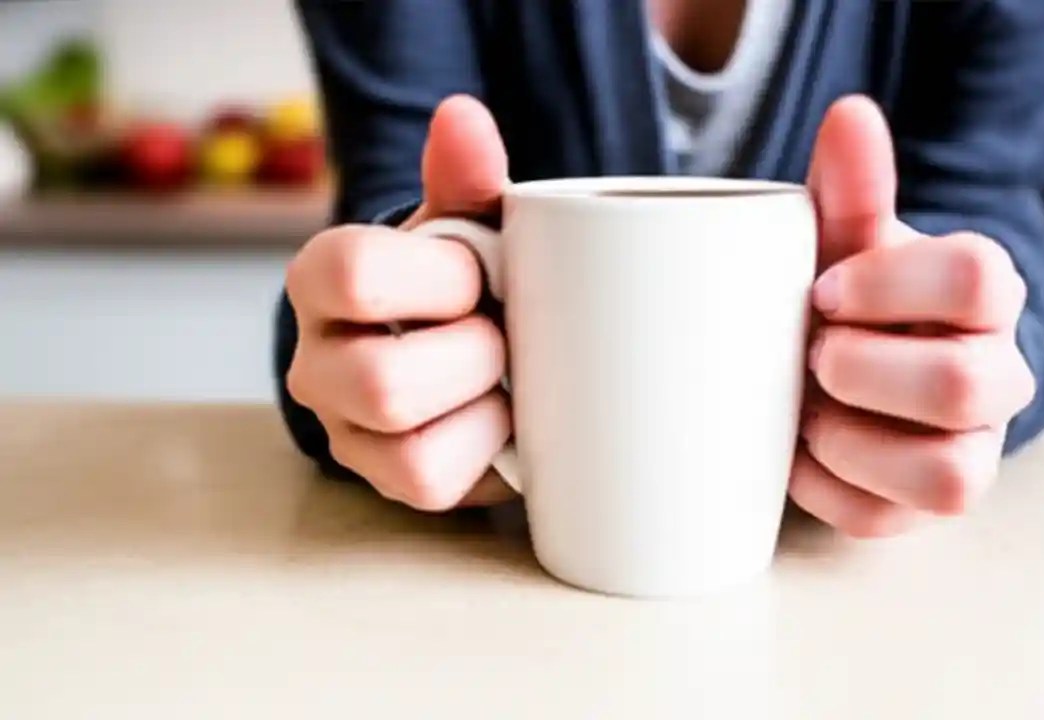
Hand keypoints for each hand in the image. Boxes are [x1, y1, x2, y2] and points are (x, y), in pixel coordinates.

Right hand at [285, 96, 516, 509]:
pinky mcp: (385, 479)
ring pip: (406, 438)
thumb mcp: (469, 224)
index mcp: (323, 276)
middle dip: (471, 354)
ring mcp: (345, 427)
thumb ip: (464, 176)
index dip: (443, 278)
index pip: (353, 273)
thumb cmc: (468, 283)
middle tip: (501, 334)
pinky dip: (484, 446)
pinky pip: (431, 479)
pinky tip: (498, 417)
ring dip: (481, 401)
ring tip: (502, 376)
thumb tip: (463, 117)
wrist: (479, 348)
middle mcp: (314, 358)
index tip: (481, 274)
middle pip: (382, 380)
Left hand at [791, 96, 1034, 537]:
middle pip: (964, 386)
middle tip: (809, 353)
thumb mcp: (848, 237)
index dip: (887, 285)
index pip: (980, 279)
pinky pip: (886, 520)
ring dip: (852, 441)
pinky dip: (825, 488)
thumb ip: (854, 186)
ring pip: (949, 476)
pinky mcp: (926, 507)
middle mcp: (1000, 376)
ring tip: (805, 409)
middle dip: (862, 369)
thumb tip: (849, 115)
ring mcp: (972, 449)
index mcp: (986, 295)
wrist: (849, 358)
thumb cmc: (850, 293)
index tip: (822, 288)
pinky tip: (796, 451)